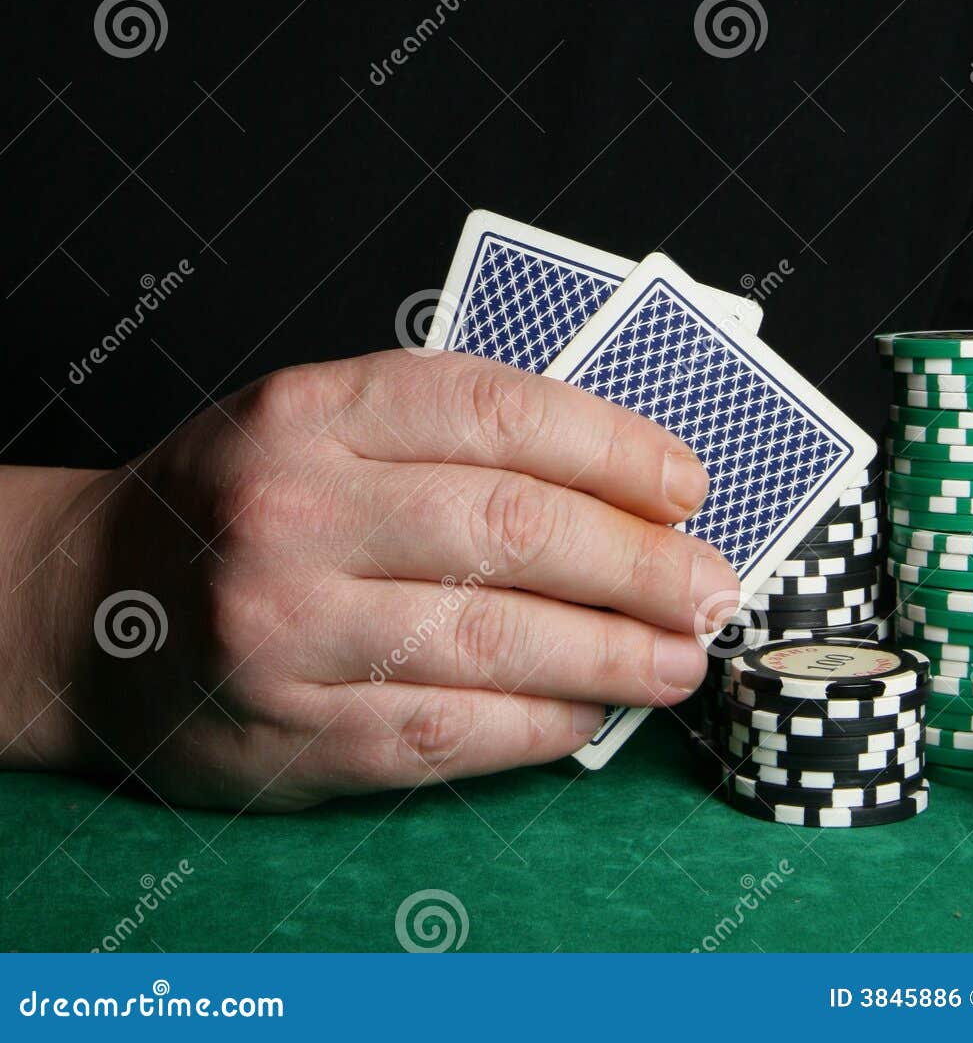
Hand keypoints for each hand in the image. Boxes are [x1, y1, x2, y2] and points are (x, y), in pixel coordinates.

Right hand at [3, 350, 736, 810]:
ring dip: (614, 654)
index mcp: (308, 409)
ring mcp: (287, 629)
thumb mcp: (317, 421)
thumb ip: (445, 436)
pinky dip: (541, 724)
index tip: (688, 482)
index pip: (495, 410)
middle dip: (639, 562)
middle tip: (712, 585)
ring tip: (681, 657)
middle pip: (512, 528)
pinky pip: (451, 731)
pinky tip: (591, 713)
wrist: (92, 605)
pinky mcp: (291, 733)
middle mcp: (293, 511)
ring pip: (495, 640)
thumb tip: (624, 487)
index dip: (612, 445)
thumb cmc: (238, 497)